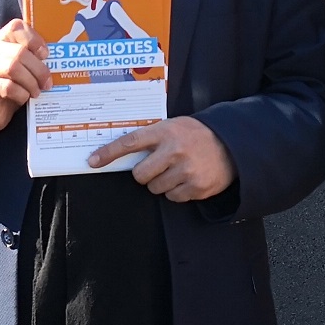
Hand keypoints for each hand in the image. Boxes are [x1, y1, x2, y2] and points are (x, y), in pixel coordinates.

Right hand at [0, 19, 48, 144]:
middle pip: (19, 52)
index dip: (34, 39)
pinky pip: (8, 87)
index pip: (16, 27)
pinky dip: (22, 93)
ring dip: (31, 82)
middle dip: (39, 69)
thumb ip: (34, 57)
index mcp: (1, 41)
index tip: (45, 55)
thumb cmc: (12, 84)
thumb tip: (59, 58)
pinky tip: (25, 97)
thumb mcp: (23, 67)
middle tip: (47, 82)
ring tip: (37, 91)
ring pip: (13, 68)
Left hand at [89, 116, 234, 201]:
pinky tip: (187, 178)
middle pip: (140, 175)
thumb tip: (122, 153)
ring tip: (177, 170)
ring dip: (161, 183)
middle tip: (157, 166)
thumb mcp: (174, 126)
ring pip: (155, 188)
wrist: (232, 144)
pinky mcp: (197, 187)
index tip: (92, 161)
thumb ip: (152, 137)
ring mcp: (186, 171)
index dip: (108, 153)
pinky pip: (173, 198)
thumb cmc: (197, 134)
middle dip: (144, 174)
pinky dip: (176, 191)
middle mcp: (174, 150)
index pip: (129, 142)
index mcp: (166, 131)